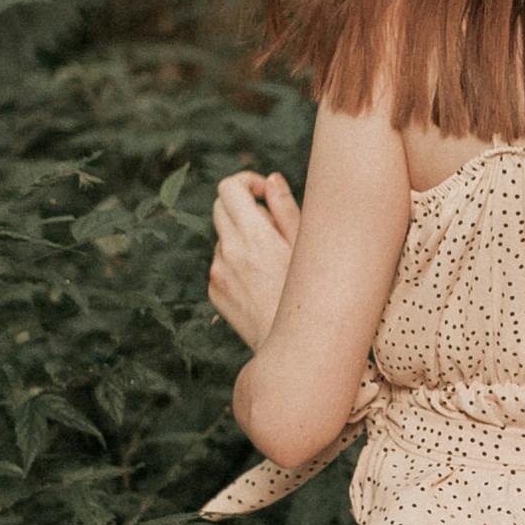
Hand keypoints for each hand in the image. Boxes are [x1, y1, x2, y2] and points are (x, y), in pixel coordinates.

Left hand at [209, 164, 300, 351]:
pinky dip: (236, 262)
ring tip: (271, 260)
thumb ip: (285, 207)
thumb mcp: (305, 247)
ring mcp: (218, 273)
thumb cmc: (310, 293)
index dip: (247, 183)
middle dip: (242, 205)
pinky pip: (220, 263)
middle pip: (219, 206)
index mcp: (254, 236)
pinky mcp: (214, 290)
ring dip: (241, 236)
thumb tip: (270, 179)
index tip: (264, 194)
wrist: (293, 345)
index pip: (229, 188)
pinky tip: (261, 281)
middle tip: (268, 221)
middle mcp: (229, 252)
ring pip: (222, 236)